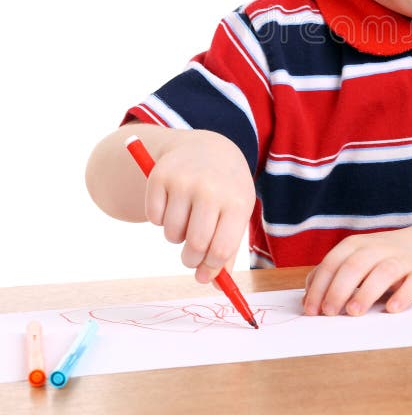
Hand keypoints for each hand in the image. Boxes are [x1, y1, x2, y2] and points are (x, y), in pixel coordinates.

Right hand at [143, 130, 254, 283]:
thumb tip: (208, 283)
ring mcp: (184, 180)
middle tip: (190, 256)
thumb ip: (227, 250)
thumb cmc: (226, 190)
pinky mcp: (160, 176)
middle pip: (195, 245)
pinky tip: (173, 203)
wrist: (209, 148)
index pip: (221, 249)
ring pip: (171, 234)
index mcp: (237, 201)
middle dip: (190, 259)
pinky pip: (154, 218)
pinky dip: (160, 219)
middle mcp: (211, 189)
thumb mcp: (237, 213)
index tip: (205, 273)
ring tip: (187, 219)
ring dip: (176, 236)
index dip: (210, 268)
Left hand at [302, 229, 411, 315]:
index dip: (320, 286)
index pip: (334, 262)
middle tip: (329, 313)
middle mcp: (379, 248)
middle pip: (356, 265)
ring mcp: (403, 260)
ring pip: (384, 271)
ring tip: (354, 311)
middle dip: (339, 289)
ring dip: (367, 292)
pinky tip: (392, 309)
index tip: (311, 310)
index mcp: (358, 245)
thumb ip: (332, 275)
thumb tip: (308, 299)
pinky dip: (403, 295)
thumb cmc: (382, 261)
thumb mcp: (356, 260)